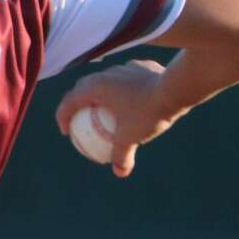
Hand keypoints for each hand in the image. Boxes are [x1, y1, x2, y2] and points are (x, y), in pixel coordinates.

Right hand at [54, 59, 184, 178]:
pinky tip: (133, 100)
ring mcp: (124, 68)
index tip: (67, 132)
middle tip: (82, 120)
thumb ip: (121, 155)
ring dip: (102, 95)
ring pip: (106, 80)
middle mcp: (106, 74)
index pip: (69, 101)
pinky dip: (124, 90)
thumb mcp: (131, 137)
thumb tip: (119, 172)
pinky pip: (127, 79)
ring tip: (108, 110)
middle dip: (79, 103)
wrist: (175, 89)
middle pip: (84, 87)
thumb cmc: (147, 112)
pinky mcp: (141, 66)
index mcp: (95, 88)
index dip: (63, 117)